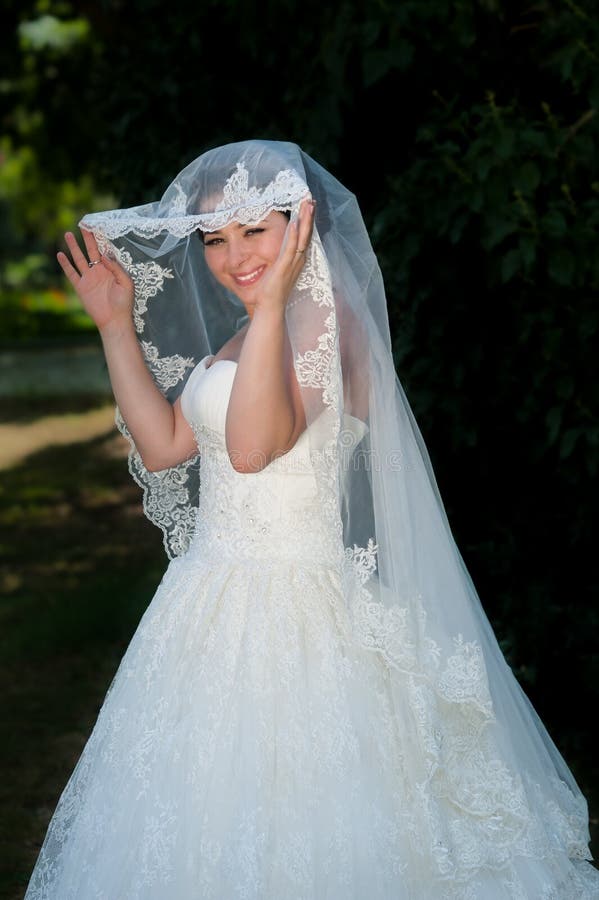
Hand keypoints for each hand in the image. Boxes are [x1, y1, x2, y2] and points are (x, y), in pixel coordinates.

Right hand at [57, 229, 134, 333]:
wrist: (114, 320)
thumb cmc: (124, 303)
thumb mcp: (126, 283)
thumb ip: (116, 268)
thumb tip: (105, 254)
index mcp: (110, 269)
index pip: (104, 250)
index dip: (100, 239)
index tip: (97, 226)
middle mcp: (98, 271)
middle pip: (91, 250)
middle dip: (87, 238)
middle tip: (83, 224)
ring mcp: (88, 278)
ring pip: (79, 258)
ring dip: (73, 246)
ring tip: (68, 234)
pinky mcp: (80, 287)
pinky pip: (71, 273)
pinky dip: (65, 264)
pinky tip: (60, 254)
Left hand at [253, 198, 315, 314]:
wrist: (270, 307)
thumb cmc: (272, 290)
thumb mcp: (278, 268)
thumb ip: (281, 256)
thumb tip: (280, 247)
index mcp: (297, 259)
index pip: (304, 235)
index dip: (308, 220)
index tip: (309, 204)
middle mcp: (298, 259)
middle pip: (307, 233)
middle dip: (309, 216)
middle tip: (311, 199)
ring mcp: (292, 263)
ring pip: (302, 238)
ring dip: (305, 221)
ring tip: (307, 205)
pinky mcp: (284, 267)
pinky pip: (290, 249)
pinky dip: (293, 236)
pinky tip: (294, 223)